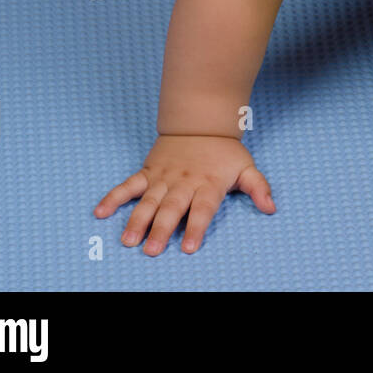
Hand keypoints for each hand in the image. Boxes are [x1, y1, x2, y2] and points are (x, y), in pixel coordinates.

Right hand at [93, 134, 274, 255]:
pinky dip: (113, 198)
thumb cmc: (224, 152)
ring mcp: (163, 177)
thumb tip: (271, 208)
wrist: (200, 122)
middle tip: (152, 250)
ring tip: (128, 240)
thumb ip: (259, 188)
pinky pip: (128, 185)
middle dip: (162, 229)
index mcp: (208, 184)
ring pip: (148, 200)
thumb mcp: (246, 168)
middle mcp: (184, 182)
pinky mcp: (148, 172)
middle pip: (171, 208)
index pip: (202, 209)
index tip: (189, 247)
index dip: (196, 227)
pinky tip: (100, 213)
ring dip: (137, 220)